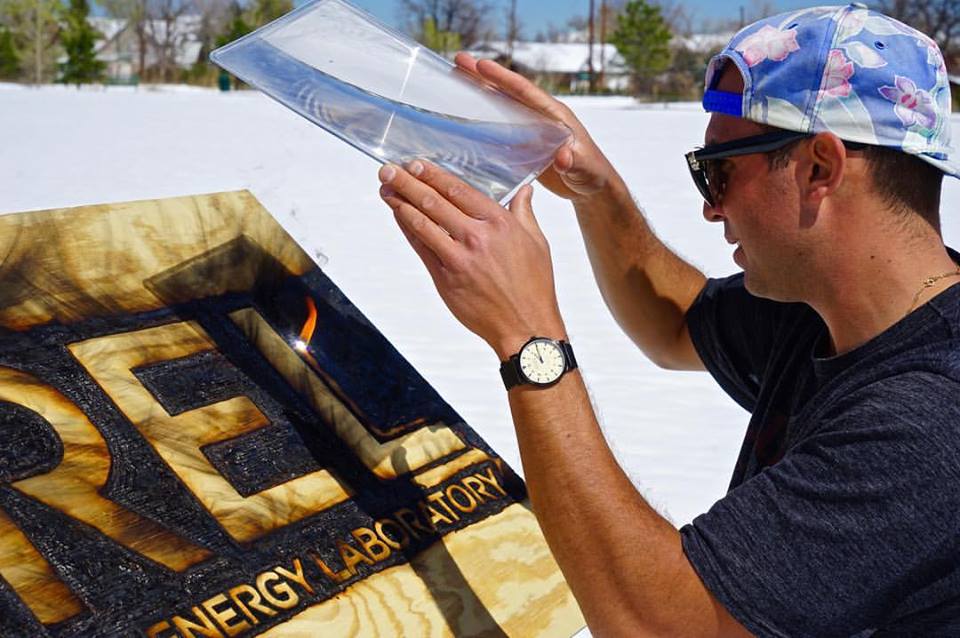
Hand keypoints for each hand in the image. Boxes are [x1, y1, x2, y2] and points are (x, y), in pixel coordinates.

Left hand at [378, 160, 566, 358]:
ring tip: (385, 189)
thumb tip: (525, 190)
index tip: (416, 164)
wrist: (525, 327)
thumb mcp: (537, 243)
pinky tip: (399, 216)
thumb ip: (524, 213)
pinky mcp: (446, 279)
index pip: (459, 190)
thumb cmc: (534, 286)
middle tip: (388, 170)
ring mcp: (458, 259)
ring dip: (400, 204)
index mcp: (500, 223)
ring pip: (422, 223)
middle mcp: (477, 237)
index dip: (433, 175)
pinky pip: (421, 248)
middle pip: (434, 202)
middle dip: (407, 183)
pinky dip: (408, 229)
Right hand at [454, 52, 618, 201]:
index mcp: (554, 115)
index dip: (503, 79)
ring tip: (456, 76)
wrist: (591, 186)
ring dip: (479, 91)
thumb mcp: (585, 167)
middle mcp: (539, 116)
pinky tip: (464, 113)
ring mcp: (530, 128)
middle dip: (483, 76)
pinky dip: (482, 116)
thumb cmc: (592, 173)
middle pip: (507, 92)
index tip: (482, 65)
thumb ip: (574, 161)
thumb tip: (562, 157)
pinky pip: (499, 125)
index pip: (525, 92)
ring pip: (501, 105)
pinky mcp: (523, 143)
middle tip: (459, 60)